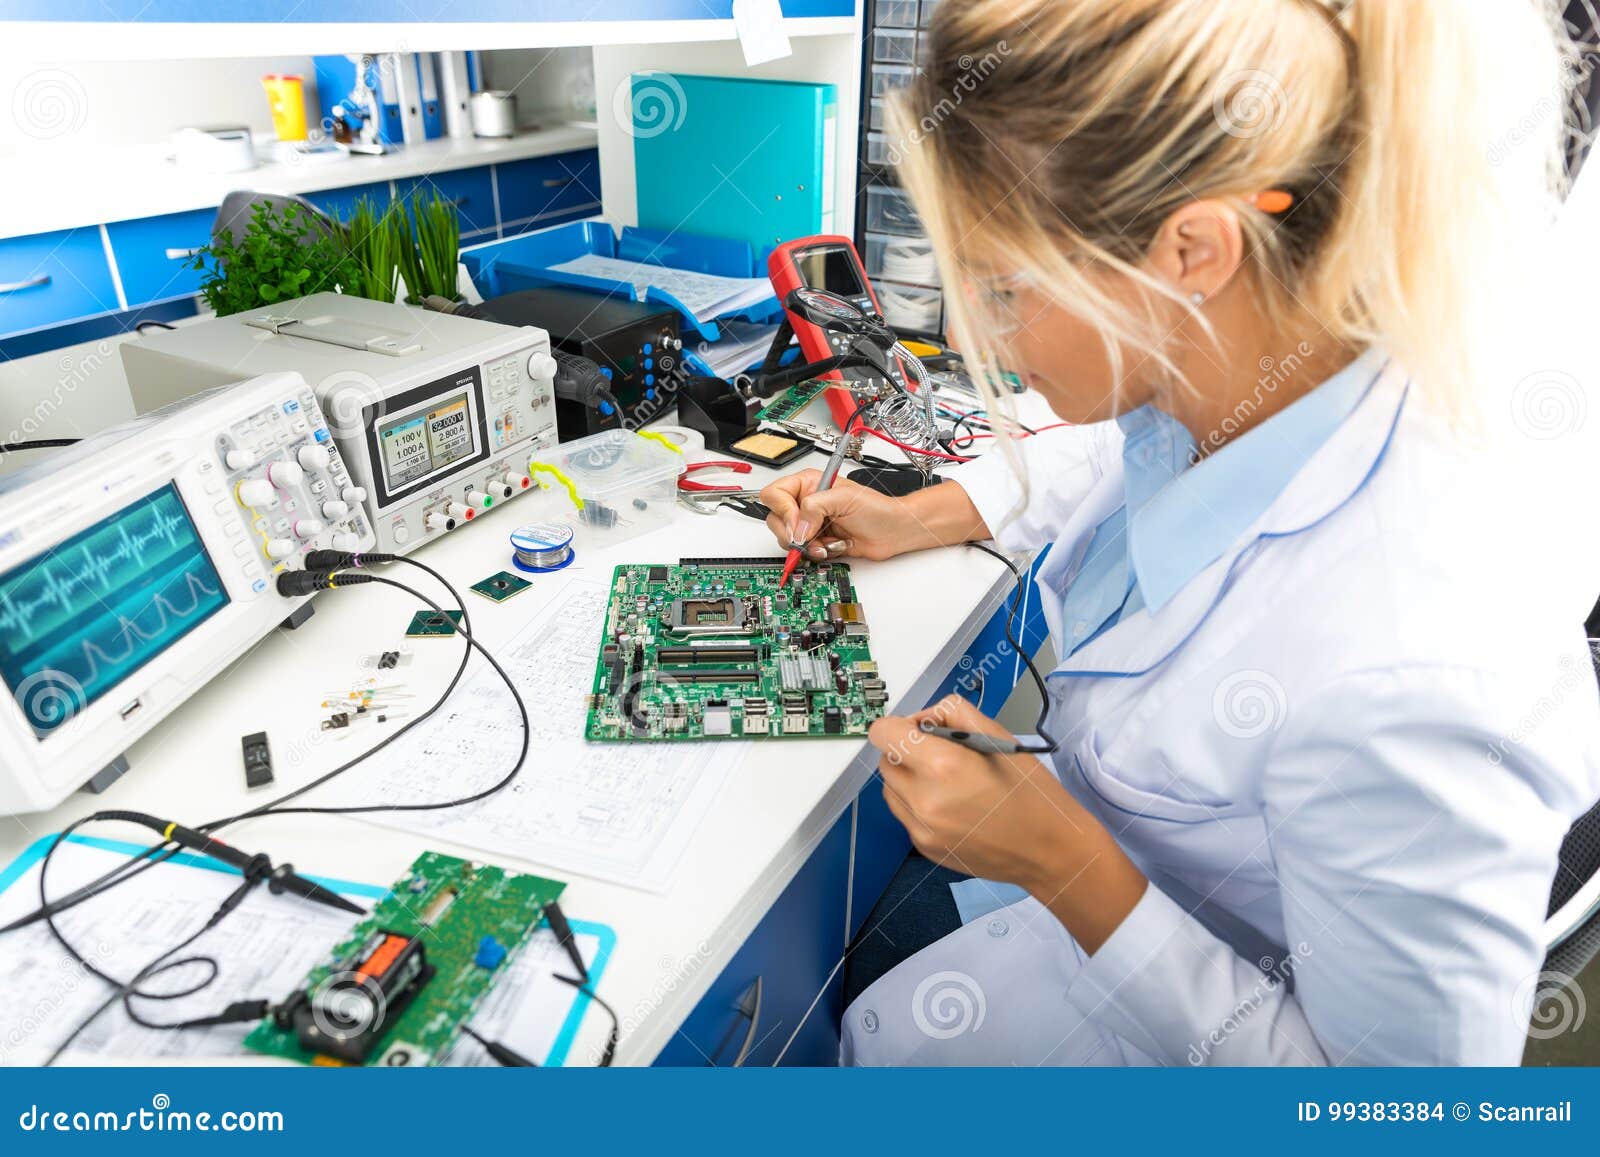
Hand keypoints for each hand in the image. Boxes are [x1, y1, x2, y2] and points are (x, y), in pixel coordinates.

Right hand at [759, 470, 991, 560]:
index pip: (775, 494)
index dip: (783, 511)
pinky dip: (817, 554)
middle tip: (809, 537)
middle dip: (792, 533)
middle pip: (776, 520)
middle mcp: (807, 504)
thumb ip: (814, 507)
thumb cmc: (877, 509)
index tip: (798, 523)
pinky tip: (833, 548)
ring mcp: (811, 525)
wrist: (894, 532)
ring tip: (826, 543)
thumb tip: (797, 527)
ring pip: (787, 540)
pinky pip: (803, 553)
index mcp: (809, 484)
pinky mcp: (818, 543)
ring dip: (807, 546)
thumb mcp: (843, 498)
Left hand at [868, 695, 1146, 952]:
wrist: (1048, 850)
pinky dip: (918, 805)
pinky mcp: (924, 848)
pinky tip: (952, 807)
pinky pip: (905, 814)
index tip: (923, 731)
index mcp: (943, 765)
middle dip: (907, 752)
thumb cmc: (1030, 789)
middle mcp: (923, 800)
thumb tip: (920, 720)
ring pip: (890, 788)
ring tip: (947, 782)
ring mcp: (921, 829)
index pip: (883, 733)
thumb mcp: (997, 734)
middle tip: (942, 756)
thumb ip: (952, 714)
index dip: (900, 725)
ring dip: (909, 779)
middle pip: (885, 760)